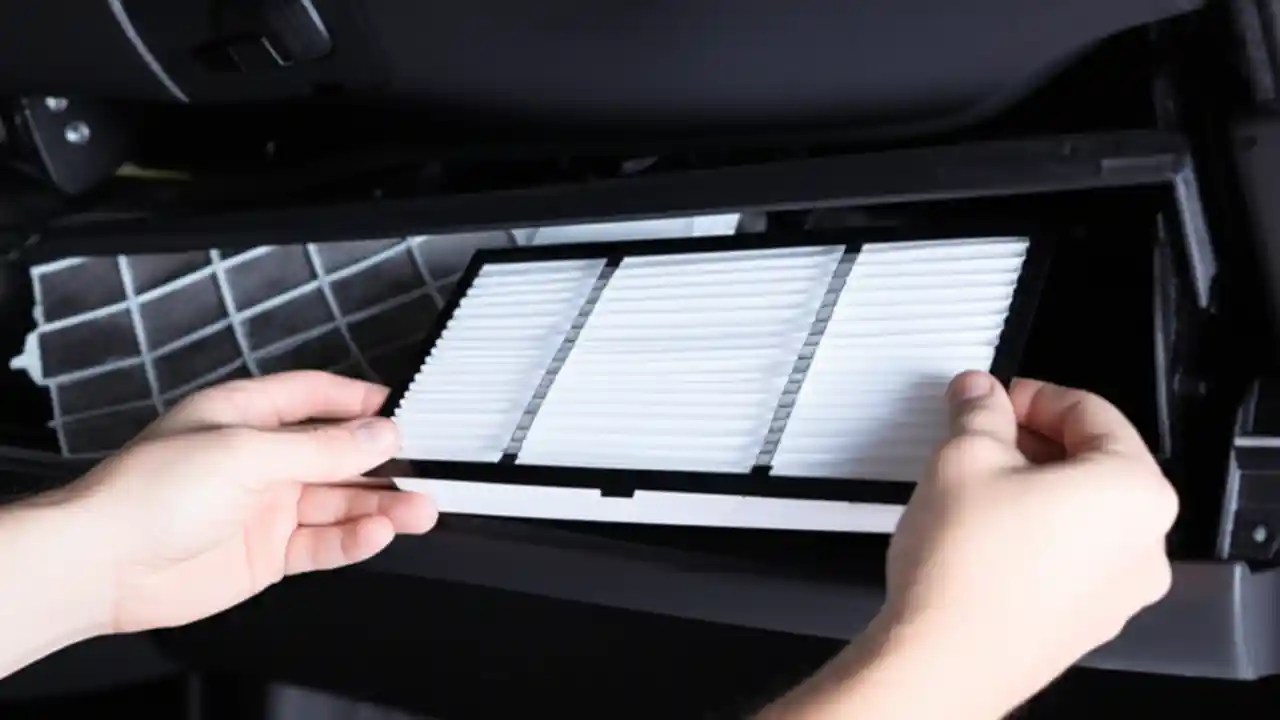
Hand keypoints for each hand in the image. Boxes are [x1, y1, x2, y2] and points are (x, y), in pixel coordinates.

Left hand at [63, 371, 436, 633]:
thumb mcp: (247, 454)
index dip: (361, 402)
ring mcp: (265, 507)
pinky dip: (354, 540)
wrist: (103, 566)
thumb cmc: (150, 494)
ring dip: (380, 505)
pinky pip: (323, 543)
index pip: (316, 397)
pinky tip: (379, 533)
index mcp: (246, 414)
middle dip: (383, 461)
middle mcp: (260, 458)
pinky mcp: (267, 553)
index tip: (406, 410)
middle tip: (427, 467)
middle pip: (337, 454)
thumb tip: (378, 434)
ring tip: (421, 508)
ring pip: (339, 502)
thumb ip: (321, 448)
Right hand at [762, 372, 1176, 718]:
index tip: (996, 398)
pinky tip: (979, 532)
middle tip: (977, 434)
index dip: (1033, 396)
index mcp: (1135, 492)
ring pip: (1080, 513)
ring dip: (1030, 487)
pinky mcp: (1085, 621)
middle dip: (1031, 442)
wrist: (944, 659)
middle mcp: (1144, 545)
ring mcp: (1118, 591)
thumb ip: (979, 412)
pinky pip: (1068, 558)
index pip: (1092, 413)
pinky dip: (1032, 534)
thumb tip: (979, 393)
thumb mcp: (964, 457)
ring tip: (971, 485)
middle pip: (1092, 464)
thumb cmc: (967, 569)